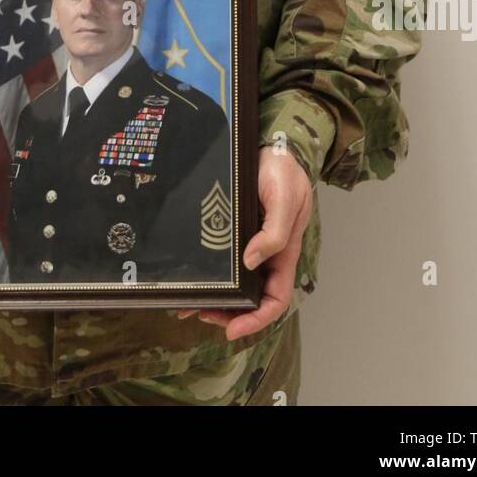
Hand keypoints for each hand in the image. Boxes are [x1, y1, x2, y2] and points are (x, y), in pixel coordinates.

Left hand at [178, 146, 312, 341]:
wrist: (273, 146)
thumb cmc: (284, 172)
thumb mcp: (285, 200)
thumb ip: (275, 233)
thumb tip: (252, 262)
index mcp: (284, 253)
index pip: (275, 299)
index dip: (256, 319)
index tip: (231, 330)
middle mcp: (267, 254)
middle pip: (252, 297)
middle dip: (229, 313)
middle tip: (202, 314)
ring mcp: (250, 243)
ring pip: (235, 282)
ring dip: (216, 298)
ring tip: (191, 305)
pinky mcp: (234, 231)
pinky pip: (222, 259)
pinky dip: (209, 273)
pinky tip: (190, 278)